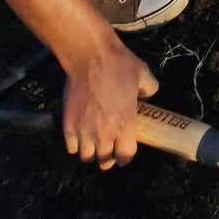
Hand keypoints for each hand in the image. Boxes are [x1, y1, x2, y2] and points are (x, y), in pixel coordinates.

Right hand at [62, 39, 157, 169]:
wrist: (89, 56)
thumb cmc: (118, 65)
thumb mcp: (143, 74)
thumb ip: (150, 89)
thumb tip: (148, 96)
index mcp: (125, 124)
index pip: (126, 156)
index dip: (126, 157)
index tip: (125, 153)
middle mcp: (104, 133)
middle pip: (105, 162)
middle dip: (108, 158)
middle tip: (109, 149)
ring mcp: (84, 131)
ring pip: (86, 157)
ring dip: (91, 152)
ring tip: (93, 143)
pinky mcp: (68, 126)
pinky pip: (71, 148)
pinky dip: (75, 145)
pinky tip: (80, 135)